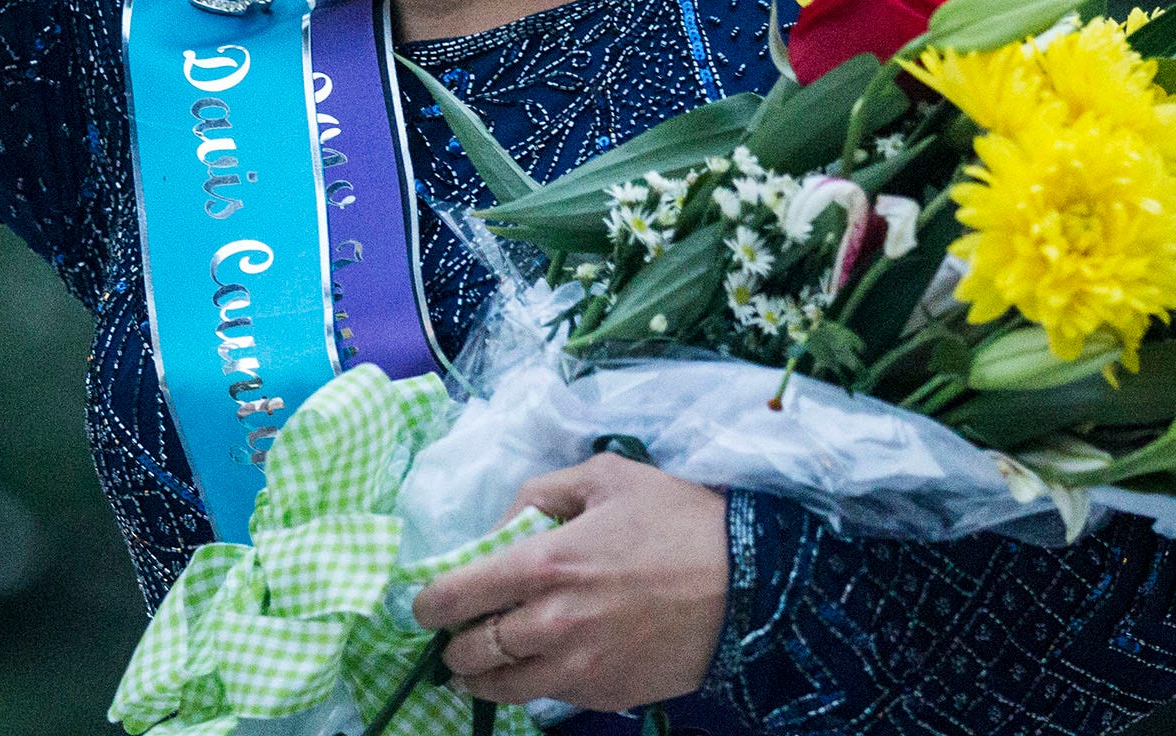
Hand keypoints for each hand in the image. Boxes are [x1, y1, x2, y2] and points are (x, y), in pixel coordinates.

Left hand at [411, 456, 727, 713]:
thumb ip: (540, 492)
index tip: (424, 601)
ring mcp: (578, 668)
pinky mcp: (604, 695)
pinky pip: (545, 699)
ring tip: (478, 660)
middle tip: (456, 630)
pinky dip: (530, 685)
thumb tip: (500, 525)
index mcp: (546, 562)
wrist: (751, 584)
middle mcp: (552, 623)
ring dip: (479, 674)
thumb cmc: (678, 520)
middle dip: (452, 642)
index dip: (427, 601)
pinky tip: (538, 664)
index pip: (456, 594)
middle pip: (469, 650)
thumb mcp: (606, 477)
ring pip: (499, 687)